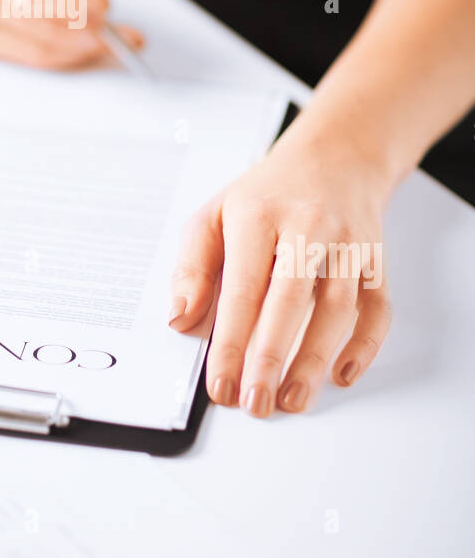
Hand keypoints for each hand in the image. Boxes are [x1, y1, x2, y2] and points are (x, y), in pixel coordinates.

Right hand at [0, 0, 143, 69]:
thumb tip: (105, 7)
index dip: (80, 11)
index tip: (113, 19)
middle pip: (42, 31)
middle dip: (92, 41)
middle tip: (130, 42)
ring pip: (36, 54)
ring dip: (81, 55)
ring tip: (114, 49)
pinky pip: (24, 60)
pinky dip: (58, 57)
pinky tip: (82, 50)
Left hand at [167, 124, 392, 416]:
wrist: (334, 155)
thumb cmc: (268, 194)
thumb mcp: (214, 214)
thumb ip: (192, 267)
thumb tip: (180, 318)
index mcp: (259, 216)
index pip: (242, 288)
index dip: (230, 342)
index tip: (220, 383)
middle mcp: (308, 226)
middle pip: (290, 300)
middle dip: (270, 358)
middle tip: (254, 402)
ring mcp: (347, 243)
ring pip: (338, 308)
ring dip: (315, 359)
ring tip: (292, 399)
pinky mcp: (376, 259)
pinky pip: (378, 307)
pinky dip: (366, 344)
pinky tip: (342, 373)